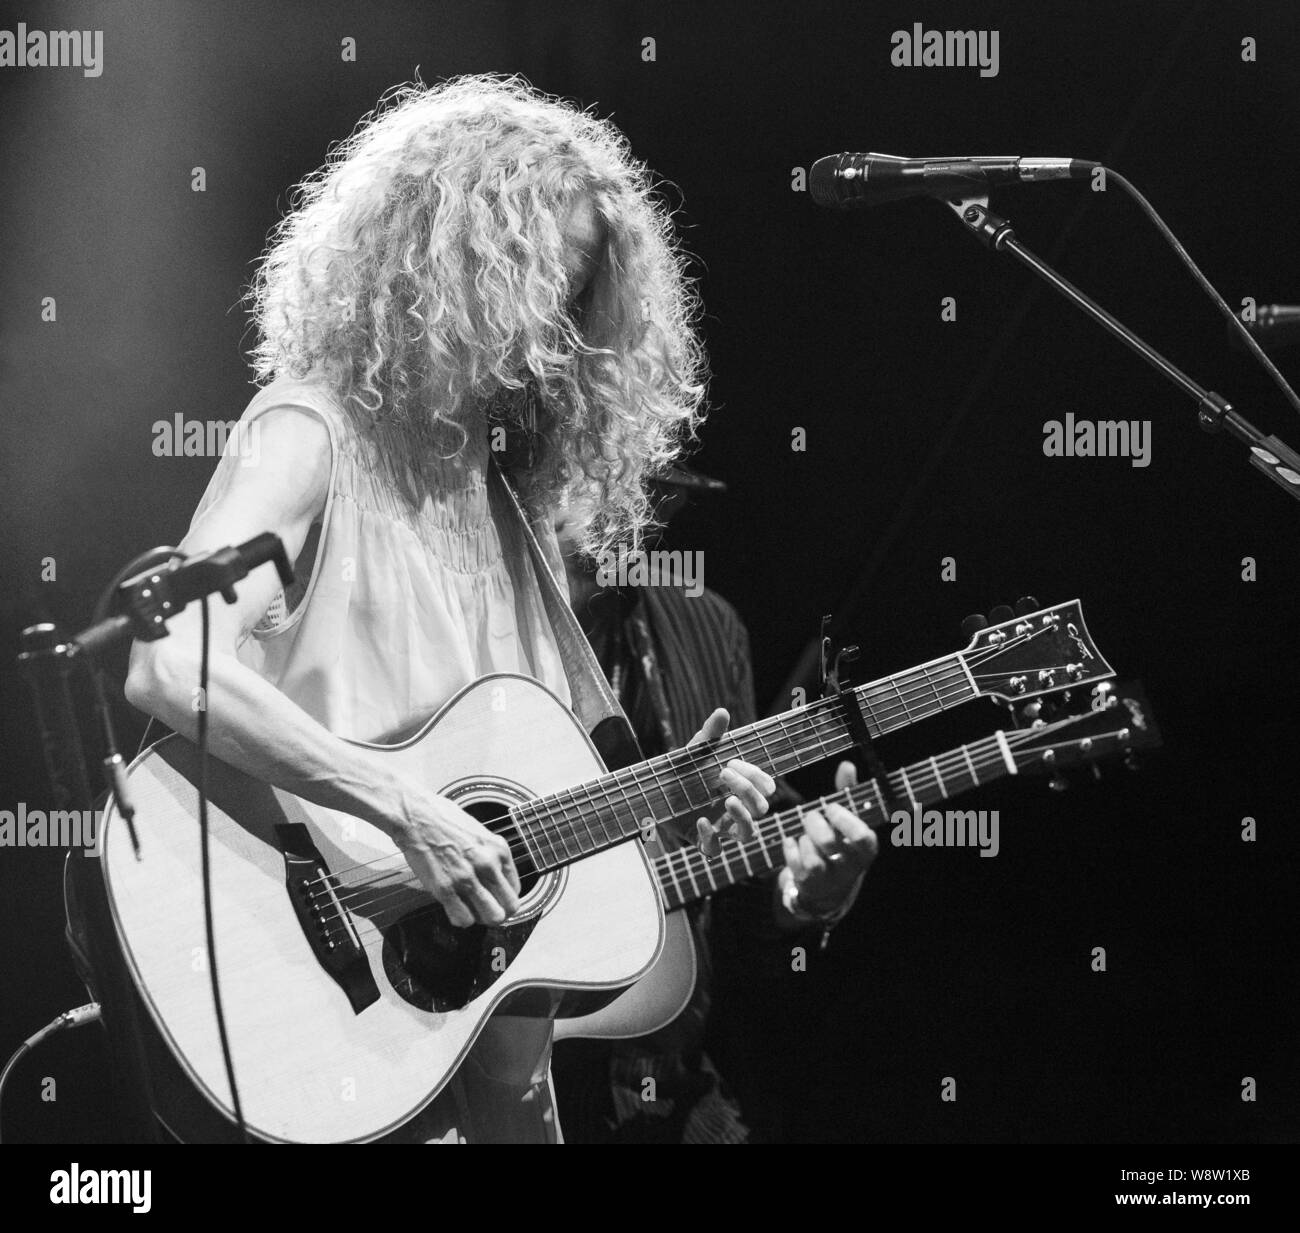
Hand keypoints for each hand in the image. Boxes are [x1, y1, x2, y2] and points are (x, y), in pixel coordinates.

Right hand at [391, 788, 521, 927]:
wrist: (416, 815)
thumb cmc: (444, 819)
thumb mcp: (480, 832)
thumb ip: (490, 855)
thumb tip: (495, 878)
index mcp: (499, 850)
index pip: (515, 889)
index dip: (504, 897)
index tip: (494, 898)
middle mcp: (488, 865)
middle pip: (509, 907)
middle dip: (499, 912)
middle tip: (485, 909)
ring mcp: (467, 878)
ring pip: (492, 917)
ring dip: (481, 918)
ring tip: (469, 909)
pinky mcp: (446, 888)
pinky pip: (463, 919)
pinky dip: (460, 918)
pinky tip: (453, 908)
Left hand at [689, 707, 776, 856]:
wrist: (654, 791)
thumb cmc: (684, 771)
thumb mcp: (696, 752)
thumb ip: (710, 734)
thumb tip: (722, 711)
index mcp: (740, 788)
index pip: (766, 787)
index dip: (757, 777)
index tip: (732, 761)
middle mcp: (736, 809)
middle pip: (761, 808)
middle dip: (748, 790)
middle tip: (723, 772)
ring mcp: (722, 827)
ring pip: (749, 834)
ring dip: (743, 817)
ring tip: (727, 800)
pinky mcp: (702, 840)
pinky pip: (716, 850)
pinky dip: (711, 838)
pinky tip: (700, 820)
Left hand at [781, 760, 877, 915]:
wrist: (830, 886)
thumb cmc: (841, 841)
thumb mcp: (848, 819)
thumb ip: (848, 792)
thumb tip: (847, 765)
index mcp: (866, 848)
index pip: (861, 837)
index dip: (843, 819)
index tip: (830, 807)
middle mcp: (851, 866)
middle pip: (828, 843)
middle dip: (814, 823)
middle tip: (811, 816)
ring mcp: (830, 878)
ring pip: (812, 858)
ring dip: (803, 839)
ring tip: (805, 835)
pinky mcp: (809, 885)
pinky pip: (795, 864)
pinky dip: (790, 848)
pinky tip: (791, 841)